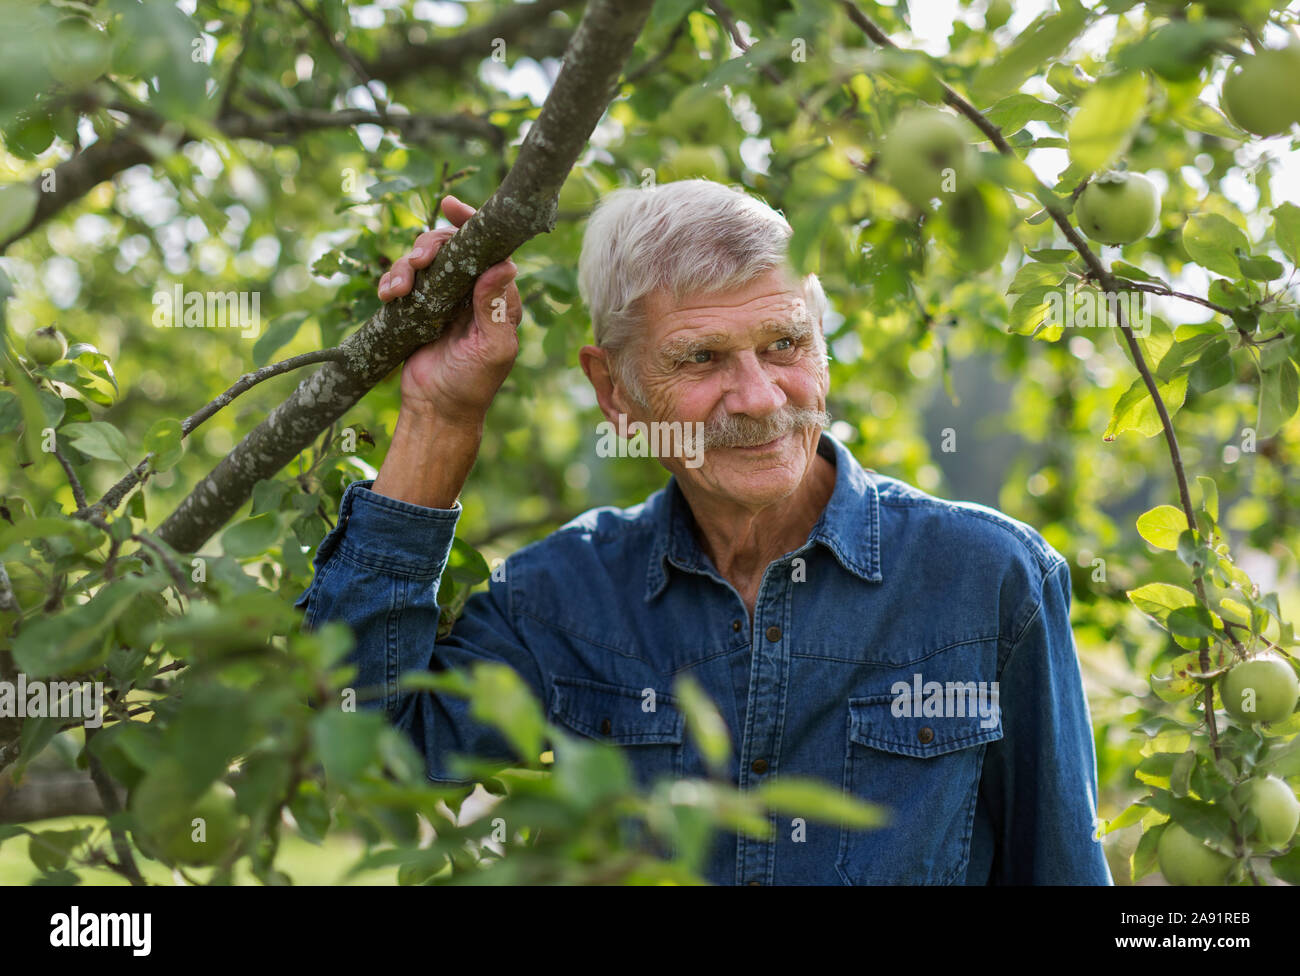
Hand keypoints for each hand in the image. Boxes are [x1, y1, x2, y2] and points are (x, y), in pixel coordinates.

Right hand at [378, 194, 522, 428]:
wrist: (437, 409)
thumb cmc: (473, 384)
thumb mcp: (491, 349)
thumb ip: (495, 309)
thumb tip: (505, 265)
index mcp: (499, 297)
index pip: (491, 250)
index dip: (473, 223)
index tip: (451, 208)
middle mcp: (473, 291)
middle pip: (453, 247)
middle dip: (431, 245)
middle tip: (417, 261)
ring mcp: (444, 296)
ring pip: (425, 260)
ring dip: (407, 265)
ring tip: (398, 288)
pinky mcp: (419, 305)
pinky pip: (405, 279)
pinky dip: (393, 280)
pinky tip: (388, 294)